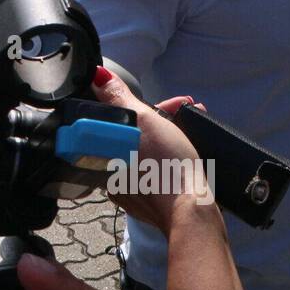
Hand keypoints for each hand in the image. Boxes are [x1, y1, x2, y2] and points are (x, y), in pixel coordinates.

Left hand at [91, 67, 211, 234]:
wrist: (191, 213)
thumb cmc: (167, 166)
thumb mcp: (143, 122)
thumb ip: (119, 98)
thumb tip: (98, 77)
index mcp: (102, 153)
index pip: (115, 119)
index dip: (141, 105)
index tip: (166, 101)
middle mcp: (108, 173)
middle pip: (132, 134)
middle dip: (160, 117)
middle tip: (186, 109)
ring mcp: (127, 191)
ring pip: (144, 151)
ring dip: (167, 135)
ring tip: (192, 124)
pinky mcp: (145, 203)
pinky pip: (152, 171)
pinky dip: (167, 157)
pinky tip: (186, 151)